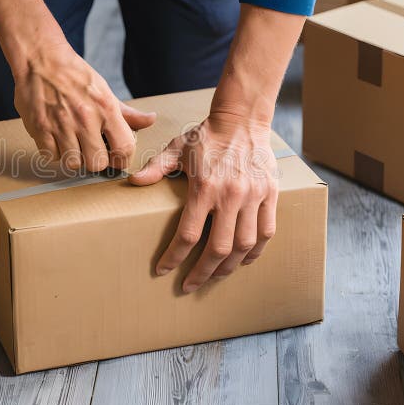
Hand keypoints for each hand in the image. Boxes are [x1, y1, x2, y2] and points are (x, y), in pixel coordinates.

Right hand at [14, 41, 155, 170]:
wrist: (40, 58)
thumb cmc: (74, 74)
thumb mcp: (104, 90)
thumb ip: (127, 112)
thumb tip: (150, 120)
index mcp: (106, 108)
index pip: (124, 148)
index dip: (122, 160)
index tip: (115, 159)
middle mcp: (85, 118)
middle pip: (97, 163)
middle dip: (95, 160)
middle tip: (90, 151)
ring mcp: (61, 124)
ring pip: (72, 163)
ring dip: (73, 157)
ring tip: (71, 143)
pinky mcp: (40, 128)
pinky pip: (51, 156)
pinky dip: (54, 152)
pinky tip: (56, 138)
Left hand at [130, 112, 278, 292]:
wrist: (242, 119)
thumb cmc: (207, 136)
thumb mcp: (177, 148)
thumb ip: (157, 167)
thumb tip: (133, 182)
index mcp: (205, 187)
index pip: (188, 234)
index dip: (174, 257)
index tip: (164, 270)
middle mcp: (230, 195)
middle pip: (218, 248)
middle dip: (202, 273)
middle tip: (190, 285)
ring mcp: (253, 196)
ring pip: (244, 246)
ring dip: (229, 267)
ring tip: (215, 277)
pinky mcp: (270, 194)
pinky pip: (266, 232)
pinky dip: (255, 251)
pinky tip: (243, 260)